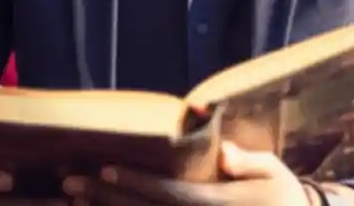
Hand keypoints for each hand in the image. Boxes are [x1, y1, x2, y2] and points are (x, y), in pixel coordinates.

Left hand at [61, 141, 315, 205]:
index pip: (165, 194)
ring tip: (74, 199)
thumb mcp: (274, 173)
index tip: (103, 170)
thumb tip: (226, 153)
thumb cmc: (284, 198)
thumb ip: (248, 163)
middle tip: (68, 184)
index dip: (133, 182)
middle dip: (104, 199)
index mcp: (212, 205)